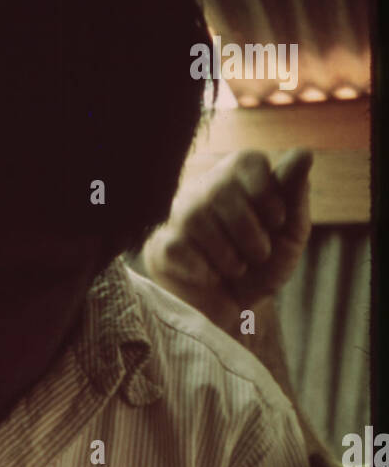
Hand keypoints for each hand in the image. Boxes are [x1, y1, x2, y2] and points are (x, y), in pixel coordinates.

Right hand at [143, 148, 312, 333]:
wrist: (235, 313)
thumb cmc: (263, 267)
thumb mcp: (290, 235)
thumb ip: (295, 196)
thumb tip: (303, 153)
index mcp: (237, 177)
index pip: (247, 162)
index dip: (267, 194)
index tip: (276, 222)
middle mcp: (204, 188)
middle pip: (220, 189)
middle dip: (249, 230)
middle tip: (259, 254)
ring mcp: (178, 217)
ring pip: (196, 218)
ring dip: (227, 254)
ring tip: (236, 269)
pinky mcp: (161, 247)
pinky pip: (178, 248)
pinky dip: (204, 270)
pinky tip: (212, 278)